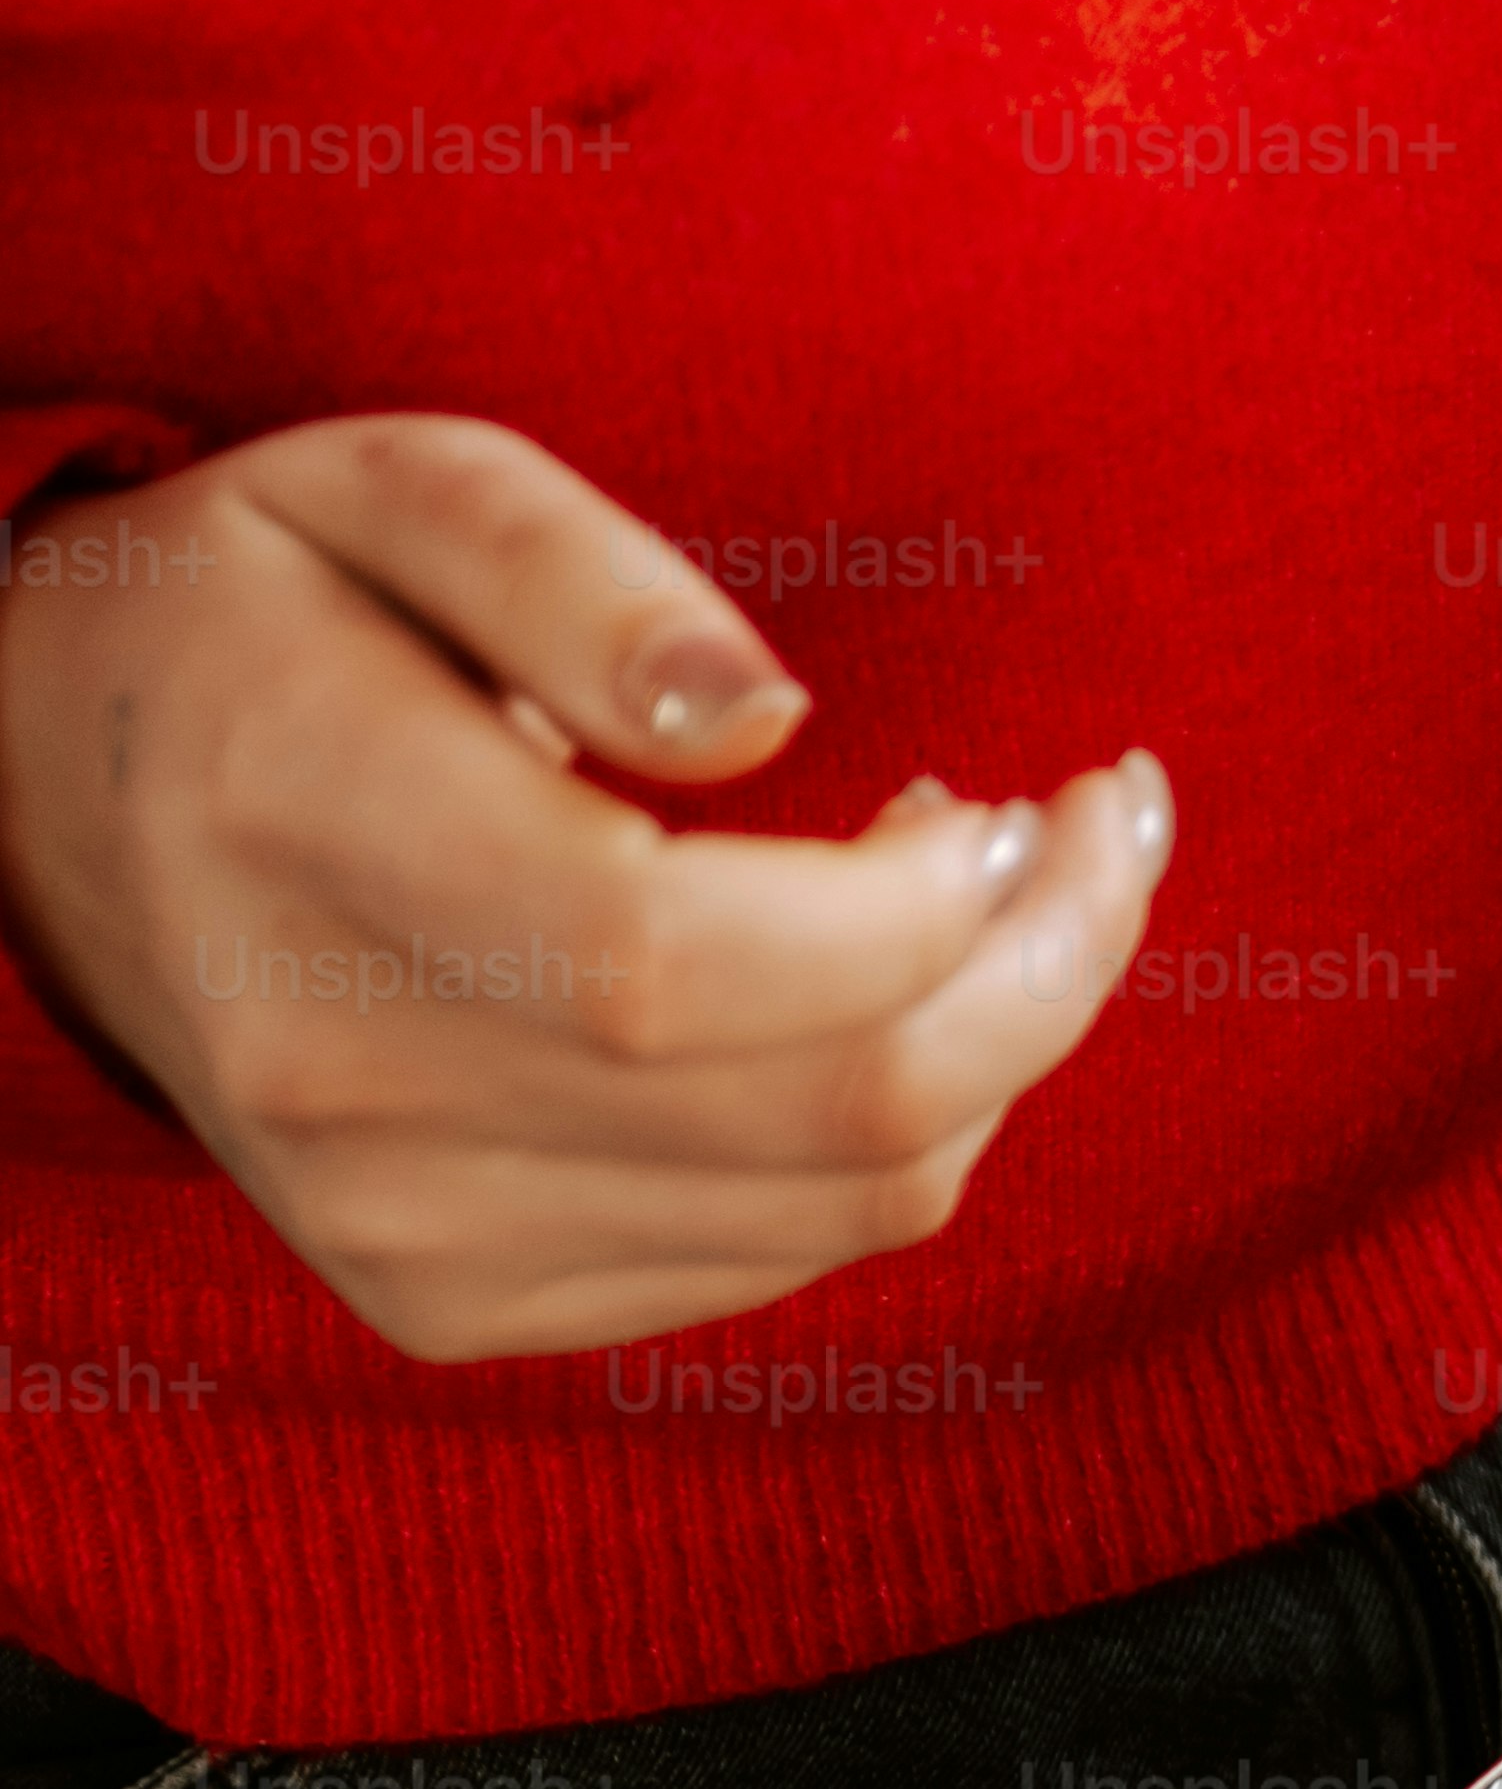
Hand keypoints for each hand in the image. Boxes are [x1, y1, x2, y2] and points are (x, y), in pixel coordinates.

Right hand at [0, 417, 1163, 1364]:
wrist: (39, 807)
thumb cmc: (249, 614)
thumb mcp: (387, 488)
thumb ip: (579, 574)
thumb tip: (767, 722)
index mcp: (303, 832)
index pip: (679, 956)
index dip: (922, 906)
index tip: (1030, 797)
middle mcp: (339, 1074)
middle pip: (829, 1105)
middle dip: (1054, 967)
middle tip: (1107, 826)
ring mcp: (393, 1221)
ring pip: (853, 1201)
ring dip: (1008, 1048)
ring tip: (999, 890)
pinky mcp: (449, 1299)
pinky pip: (784, 1256)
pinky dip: (900, 1134)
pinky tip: (880, 997)